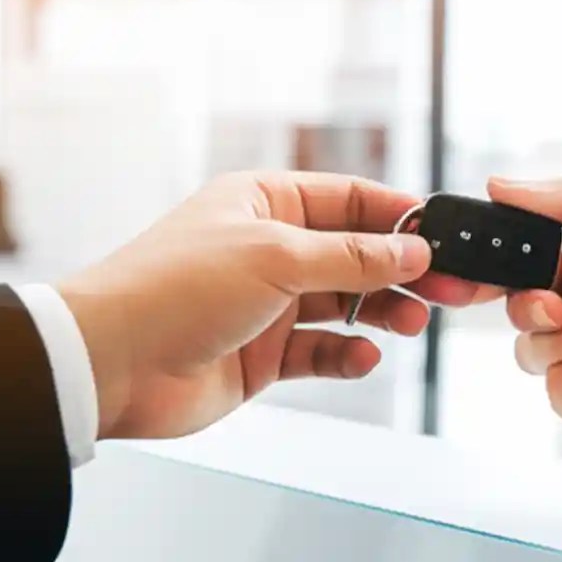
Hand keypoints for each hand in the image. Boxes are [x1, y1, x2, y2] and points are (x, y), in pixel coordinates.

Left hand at [58, 172, 488, 440]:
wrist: (111, 364)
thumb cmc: (174, 289)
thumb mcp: (276, 258)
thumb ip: (352, 257)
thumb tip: (415, 250)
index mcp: (265, 202)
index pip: (349, 198)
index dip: (397, 216)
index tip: (443, 234)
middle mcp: (269, 248)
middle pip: (356, 253)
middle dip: (404, 270)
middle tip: (450, 288)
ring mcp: (267, 303)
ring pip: (345, 303)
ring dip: (383, 312)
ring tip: (413, 323)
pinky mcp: (262, 354)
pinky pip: (321, 352)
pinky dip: (347, 356)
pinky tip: (363, 358)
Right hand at [494, 177, 561, 417]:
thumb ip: (561, 199)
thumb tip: (497, 184)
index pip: (521, 262)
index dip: (492, 268)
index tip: (470, 269)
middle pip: (518, 311)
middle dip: (525, 307)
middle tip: (558, 302)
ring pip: (533, 353)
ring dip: (560, 339)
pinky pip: (560, 397)